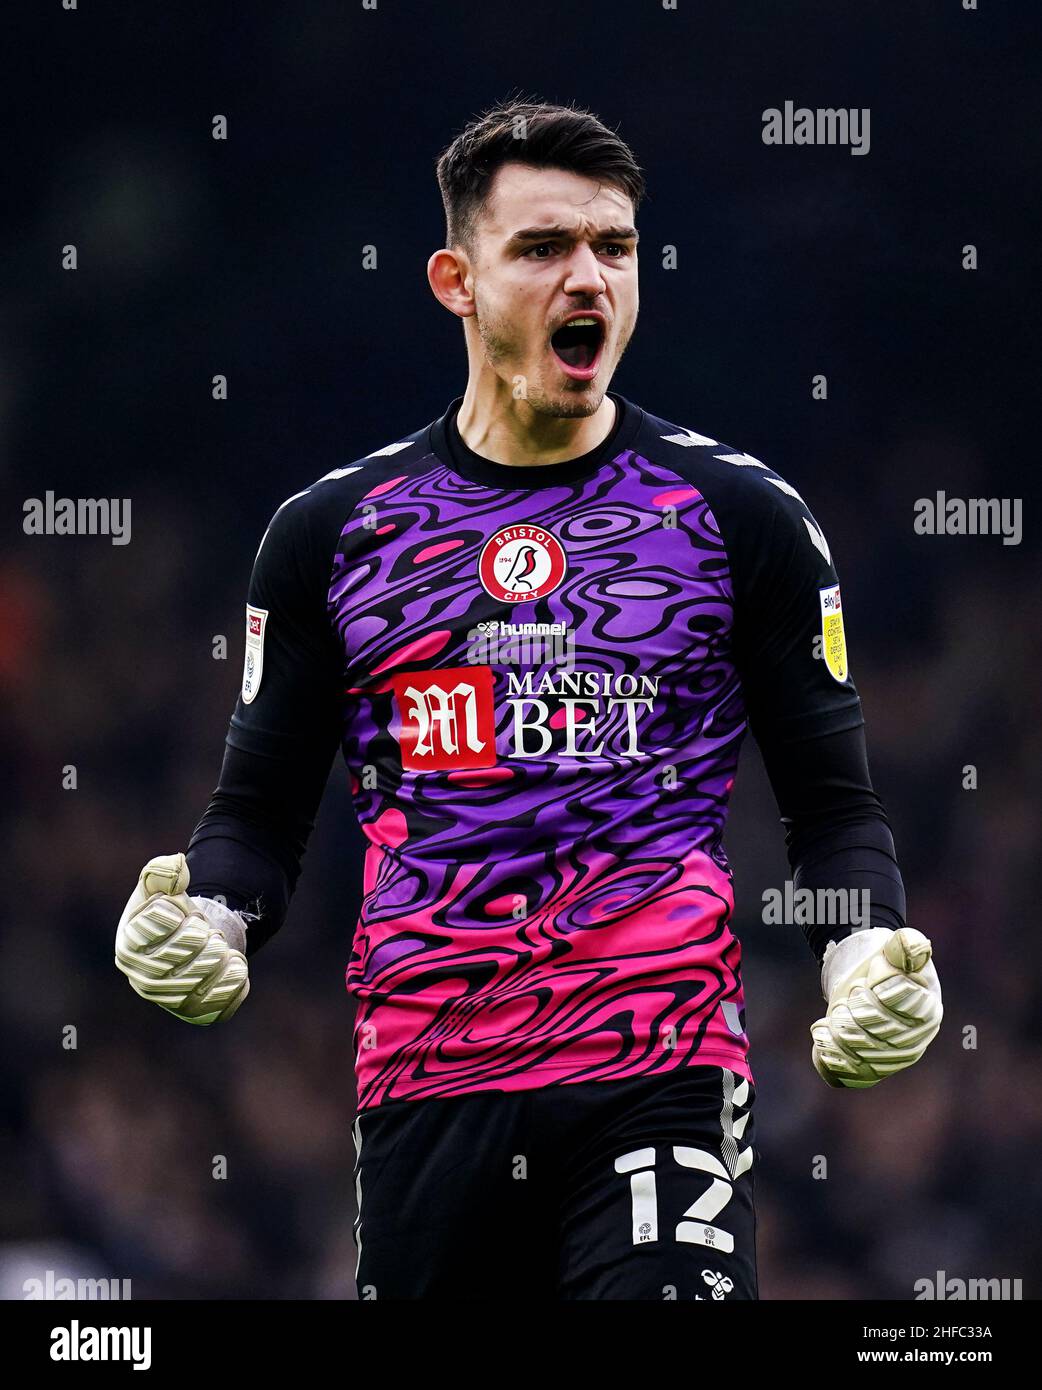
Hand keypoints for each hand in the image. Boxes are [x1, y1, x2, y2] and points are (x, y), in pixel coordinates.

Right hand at [115, 852, 249, 1024]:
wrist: (189, 943)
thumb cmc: (169, 913)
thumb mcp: (160, 887)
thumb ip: (162, 871)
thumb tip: (177, 866)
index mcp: (129, 945)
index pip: (154, 927)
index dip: (175, 914)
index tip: (183, 914)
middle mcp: (144, 978)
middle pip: (178, 956)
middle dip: (201, 936)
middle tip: (209, 931)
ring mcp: (169, 1000)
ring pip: (198, 983)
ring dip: (219, 959)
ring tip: (223, 947)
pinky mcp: (194, 1012)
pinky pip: (216, 1007)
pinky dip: (232, 985)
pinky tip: (237, 966)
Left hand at [811, 927, 941, 1087]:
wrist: (867, 985)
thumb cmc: (885, 965)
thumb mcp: (895, 948)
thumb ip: (906, 945)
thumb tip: (912, 944)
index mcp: (927, 1010)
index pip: (897, 1002)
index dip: (877, 988)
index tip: (867, 979)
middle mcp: (914, 1041)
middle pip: (879, 1032)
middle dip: (854, 1013)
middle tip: (844, 1001)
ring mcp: (892, 1060)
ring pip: (863, 1056)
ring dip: (839, 1037)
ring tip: (827, 1023)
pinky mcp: (870, 1071)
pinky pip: (851, 1075)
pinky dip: (833, 1063)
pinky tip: (822, 1047)